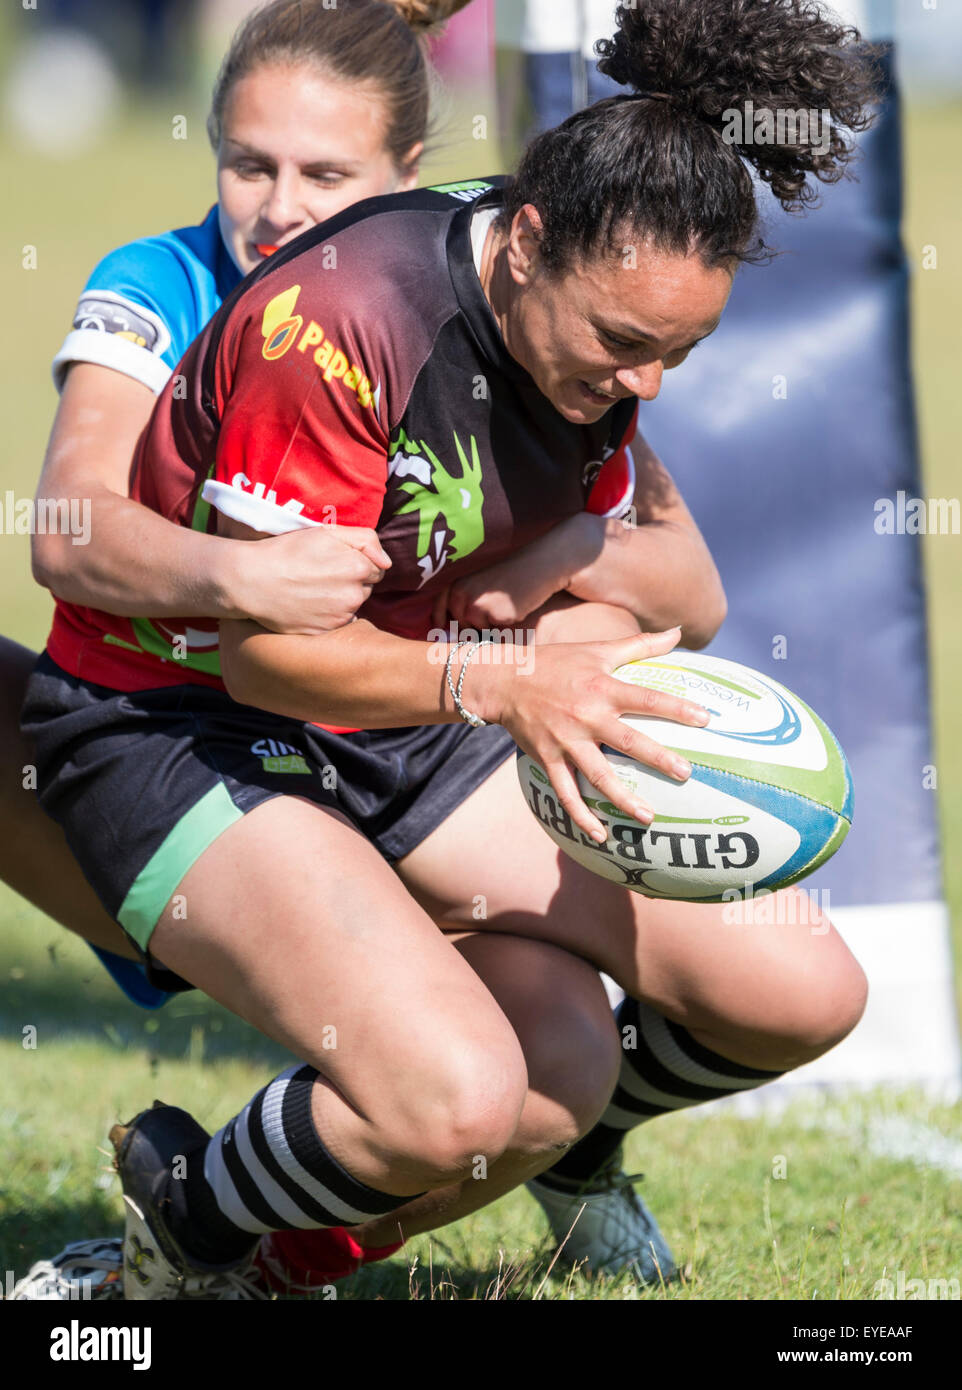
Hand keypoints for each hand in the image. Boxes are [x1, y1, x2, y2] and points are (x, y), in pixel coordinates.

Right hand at [239, 525, 390, 634]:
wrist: (251, 580)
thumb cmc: (288, 551)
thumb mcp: (326, 532)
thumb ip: (365, 540)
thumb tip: (386, 562)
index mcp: (358, 567)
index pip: (376, 568)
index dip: (357, 561)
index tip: (336, 559)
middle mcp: (354, 595)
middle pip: (366, 587)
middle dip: (351, 580)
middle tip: (322, 572)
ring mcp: (340, 616)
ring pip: (352, 604)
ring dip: (341, 597)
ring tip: (313, 587)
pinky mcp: (326, 631)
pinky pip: (337, 621)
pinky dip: (328, 613)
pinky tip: (309, 603)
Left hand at [436, 523, 579, 630]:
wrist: (537, 567)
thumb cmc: (510, 575)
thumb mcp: (481, 580)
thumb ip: (465, 597)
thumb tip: (453, 627)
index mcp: (458, 583)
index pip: (441, 605)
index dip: (440, 619)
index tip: (440, 627)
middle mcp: (464, 595)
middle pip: (460, 623)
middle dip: (472, 623)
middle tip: (492, 609)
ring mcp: (479, 606)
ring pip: (478, 629)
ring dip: (490, 624)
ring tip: (504, 606)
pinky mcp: (496, 616)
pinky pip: (496, 631)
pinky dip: (504, 625)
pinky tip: (513, 608)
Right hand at [487, 627, 710, 842]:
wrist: (505, 680)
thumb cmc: (558, 662)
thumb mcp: (599, 649)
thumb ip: (642, 645)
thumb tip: (679, 632)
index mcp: (603, 688)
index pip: (647, 699)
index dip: (676, 708)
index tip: (705, 719)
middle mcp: (586, 716)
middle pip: (628, 741)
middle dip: (658, 758)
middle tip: (686, 773)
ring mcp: (566, 741)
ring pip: (598, 775)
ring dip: (623, 799)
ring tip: (649, 817)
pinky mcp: (548, 758)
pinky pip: (566, 792)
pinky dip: (582, 816)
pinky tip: (600, 836)